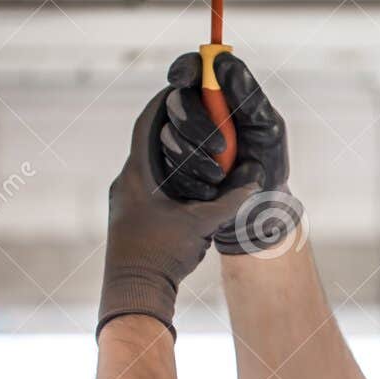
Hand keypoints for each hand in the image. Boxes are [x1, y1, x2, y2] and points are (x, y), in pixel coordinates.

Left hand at [96, 89, 257, 335]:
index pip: (148, 123)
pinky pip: (149, 186)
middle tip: (197, 117)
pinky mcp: (129, 217)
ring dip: (171, 155)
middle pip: (148, 142)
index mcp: (137, 174)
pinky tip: (187, 187)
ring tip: (197, 150)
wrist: (134, 290)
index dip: (165, 102)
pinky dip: (168, 178)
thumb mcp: (202, 223)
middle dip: (173, 128)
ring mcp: (125, 200)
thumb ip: (229, 199)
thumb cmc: (162, 255)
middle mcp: (126, 182)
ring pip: (148, 165)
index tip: (181, 88)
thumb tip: (254, 178)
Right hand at [160, 51, 300, 253]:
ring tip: (221, 175)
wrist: (259, 206)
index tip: (184, 80)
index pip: (192, 69)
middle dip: (194, 123)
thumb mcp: (267, 128)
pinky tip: (210, 189)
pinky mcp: (170, 166)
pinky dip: (190, 179)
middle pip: (175, 102)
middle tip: (220, 146)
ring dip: (195, 157)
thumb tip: (223, 60)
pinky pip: (167, 166)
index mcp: (218, 96)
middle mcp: (195, 112)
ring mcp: (179, 138)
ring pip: (168, 136)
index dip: (184, 70)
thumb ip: (247, 95)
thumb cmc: (268, 160)